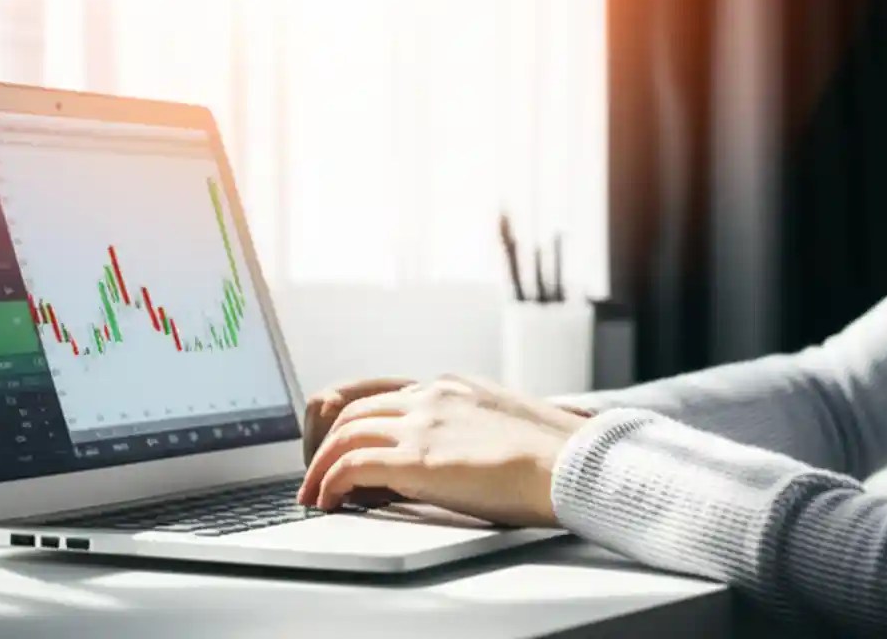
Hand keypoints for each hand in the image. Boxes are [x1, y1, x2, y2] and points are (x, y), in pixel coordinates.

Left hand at [296, 376, 587, 526]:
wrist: (571, 463)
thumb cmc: (554, 455)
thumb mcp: (507, 423)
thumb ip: (475, 428)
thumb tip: (467, 452)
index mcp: (454, 386)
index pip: (388, 396)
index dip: (361, 423)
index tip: (350, 445)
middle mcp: (431, 395)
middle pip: (357, 410)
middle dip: (331, 442)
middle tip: (319, 472)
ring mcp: (422, 423)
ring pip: (346, 433)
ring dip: (322, 465)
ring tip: (315, 492)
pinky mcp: (415, 457)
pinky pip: (351, 465)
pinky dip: (330, 482)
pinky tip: (327, 500)